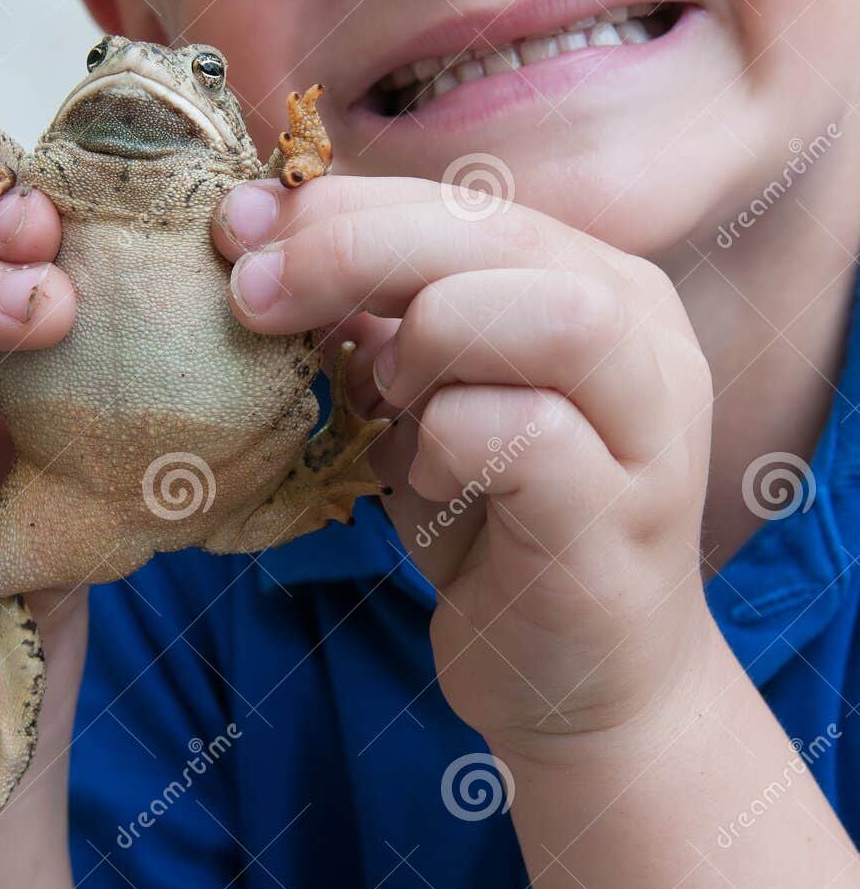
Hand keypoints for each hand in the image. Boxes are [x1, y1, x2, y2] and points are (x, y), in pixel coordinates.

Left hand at [213, 174, 716, 756]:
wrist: (581, 687)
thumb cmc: (495, 533)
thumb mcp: (423, 403)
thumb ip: (375, 316)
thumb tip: (256, 227)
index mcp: (599, 283)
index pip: (465, 201)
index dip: (344, 205)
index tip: (238, 231)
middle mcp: (645, 335)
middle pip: (503, 233)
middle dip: (355, 247)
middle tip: (254, 297)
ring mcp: (649, 425)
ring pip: (552, 314)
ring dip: (430, 339)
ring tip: (385, 401)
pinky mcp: (622, 513)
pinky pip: (530, 431)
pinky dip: (448, 441)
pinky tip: (427, 479)